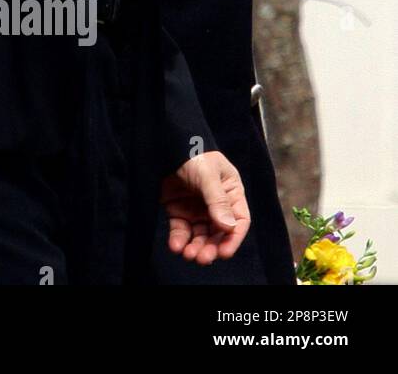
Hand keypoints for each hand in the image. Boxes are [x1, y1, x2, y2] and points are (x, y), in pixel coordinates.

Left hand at [160, 150, 250, 264]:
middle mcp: (216, 205)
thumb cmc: (193, 154)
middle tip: (202, 258)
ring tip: (189, 255)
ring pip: (200, 234)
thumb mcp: (208, 175)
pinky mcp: (178, 210)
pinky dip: (179, 239)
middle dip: (211, 247)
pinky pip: (181, 229)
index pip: (238, 221)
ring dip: (196, 247)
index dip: (233, 239)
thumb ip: (217, 201)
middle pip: (218, 232)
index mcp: (231, 194)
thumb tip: (228, 228)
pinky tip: (175, 247)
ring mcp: (197, 208)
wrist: (165, 144)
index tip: (224, 253)